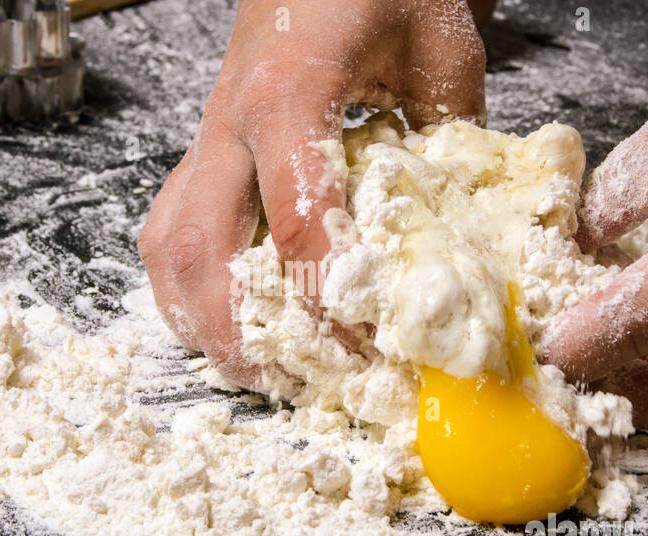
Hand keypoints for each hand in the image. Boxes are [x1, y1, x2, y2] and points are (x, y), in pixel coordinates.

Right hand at [138, 0, 489, 389]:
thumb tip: (479, 224)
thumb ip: (455, 129)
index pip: (298, 214)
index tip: (371, 344)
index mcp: (289, 91)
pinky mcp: (203, 151)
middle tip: (289, 384)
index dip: (330, 293)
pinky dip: (188, 288)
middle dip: (238, 332)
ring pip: (169, 246)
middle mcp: (230, 122)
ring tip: (254, 369)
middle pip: (201, 248)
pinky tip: (225, 319)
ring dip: (201, 319)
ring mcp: (207, 139)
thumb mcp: (439, 40)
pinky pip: (169, 230)